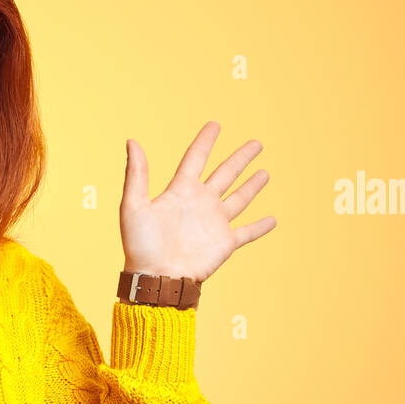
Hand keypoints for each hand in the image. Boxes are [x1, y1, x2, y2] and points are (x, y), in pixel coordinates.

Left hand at [120, 121, 276, 282]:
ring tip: (265, 172)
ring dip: (252, 185)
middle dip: (240, 158)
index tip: (215, 125)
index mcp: (180, 191)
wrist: (155, 278)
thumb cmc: (140, 246)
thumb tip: (132, 141)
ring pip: (239, 198)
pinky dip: (260, 227)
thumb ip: (136, 174)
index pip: (195, 159)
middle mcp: (200, 203)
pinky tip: (273, 220)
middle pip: (225, 173)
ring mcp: (214, 223)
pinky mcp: (224, 243)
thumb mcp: (133, 206)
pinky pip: (246, 232)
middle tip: (256, 143)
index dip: (205, 141)